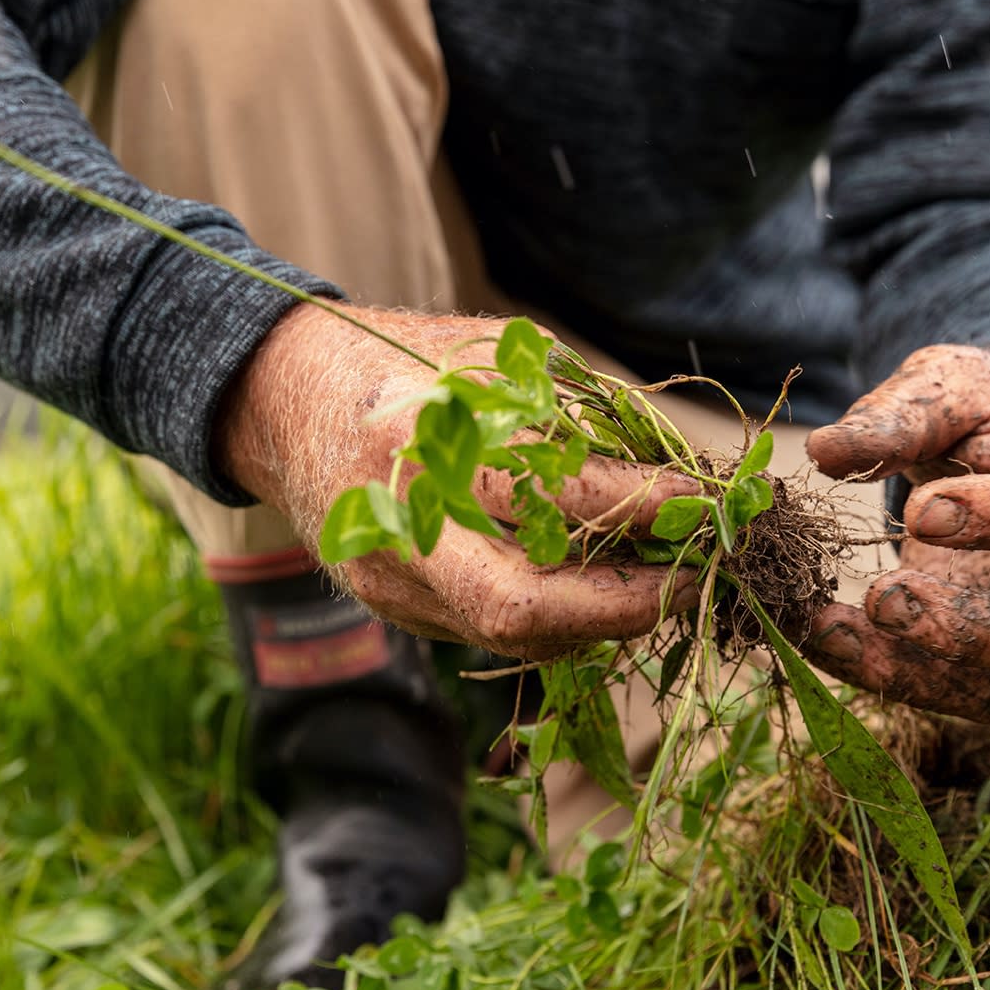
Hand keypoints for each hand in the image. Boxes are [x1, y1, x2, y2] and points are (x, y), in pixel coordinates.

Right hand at [219, 302, 698, 659]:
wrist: (283, 401)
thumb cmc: (404, 362)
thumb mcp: (491, 355)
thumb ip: (576, 412)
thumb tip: (677, 471)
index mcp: (422, 436)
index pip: (554, 491)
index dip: (643, 505)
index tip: (705, 500)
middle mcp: (399, 519)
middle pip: (521, 605)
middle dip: (625, 604)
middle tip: (693, 578)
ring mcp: (389, 578)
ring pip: (513, 635)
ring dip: (599, 619)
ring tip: (659, 581)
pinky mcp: (393, 609)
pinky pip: (491, 633)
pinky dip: (558, 619)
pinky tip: (597, 589)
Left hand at [803, 345, 989, 723]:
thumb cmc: (980, 407)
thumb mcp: (945, 386)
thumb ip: (897, 417)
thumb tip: (825, 452)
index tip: (920, 512)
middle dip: (971, 633)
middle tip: (883, 599)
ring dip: (908, 672)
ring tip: (827, 627)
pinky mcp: (981, 658)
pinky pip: (940, 691)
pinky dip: (875, 671)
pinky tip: (817, 633)